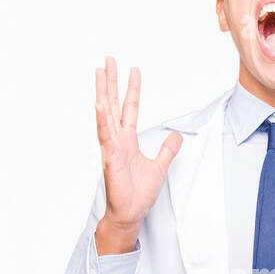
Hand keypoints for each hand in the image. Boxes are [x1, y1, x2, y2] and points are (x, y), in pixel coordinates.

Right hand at [94, 56, 182, 250]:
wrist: (130, 212)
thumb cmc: (139, 193)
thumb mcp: (160, 166)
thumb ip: (167, 150)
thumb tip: (176, 135)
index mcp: (128, 140)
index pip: (129, 109)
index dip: (132, 90)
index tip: (133, 71)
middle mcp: (118, 140)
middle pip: (114, 105)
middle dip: (112, 83)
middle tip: (108, 61)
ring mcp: (112, 147)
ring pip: (106, 114)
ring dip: (103, 93)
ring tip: (100, 73)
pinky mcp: (110, 158)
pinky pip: (105, 136)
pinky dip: (102, 121)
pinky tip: (99, 105)